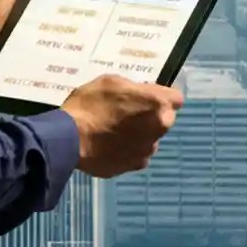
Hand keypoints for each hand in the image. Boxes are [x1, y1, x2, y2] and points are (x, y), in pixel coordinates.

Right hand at [60, 75, 183, 177]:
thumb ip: (133, 87)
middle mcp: (158, 128)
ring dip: (139, 134)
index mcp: (157, 104)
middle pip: (164, 119)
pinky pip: (136, 154)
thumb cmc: (89, 104)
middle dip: (150, 115)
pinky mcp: (134, 166)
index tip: (146, 96)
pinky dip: (128, 150)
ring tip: (114, 130)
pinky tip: (109, 145)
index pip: (176, 97)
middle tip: (127, 112)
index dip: (161, 95)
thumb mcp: (110, 81)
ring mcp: (147, 150)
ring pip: (150, 138)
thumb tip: (141, 93)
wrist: (70, 139)